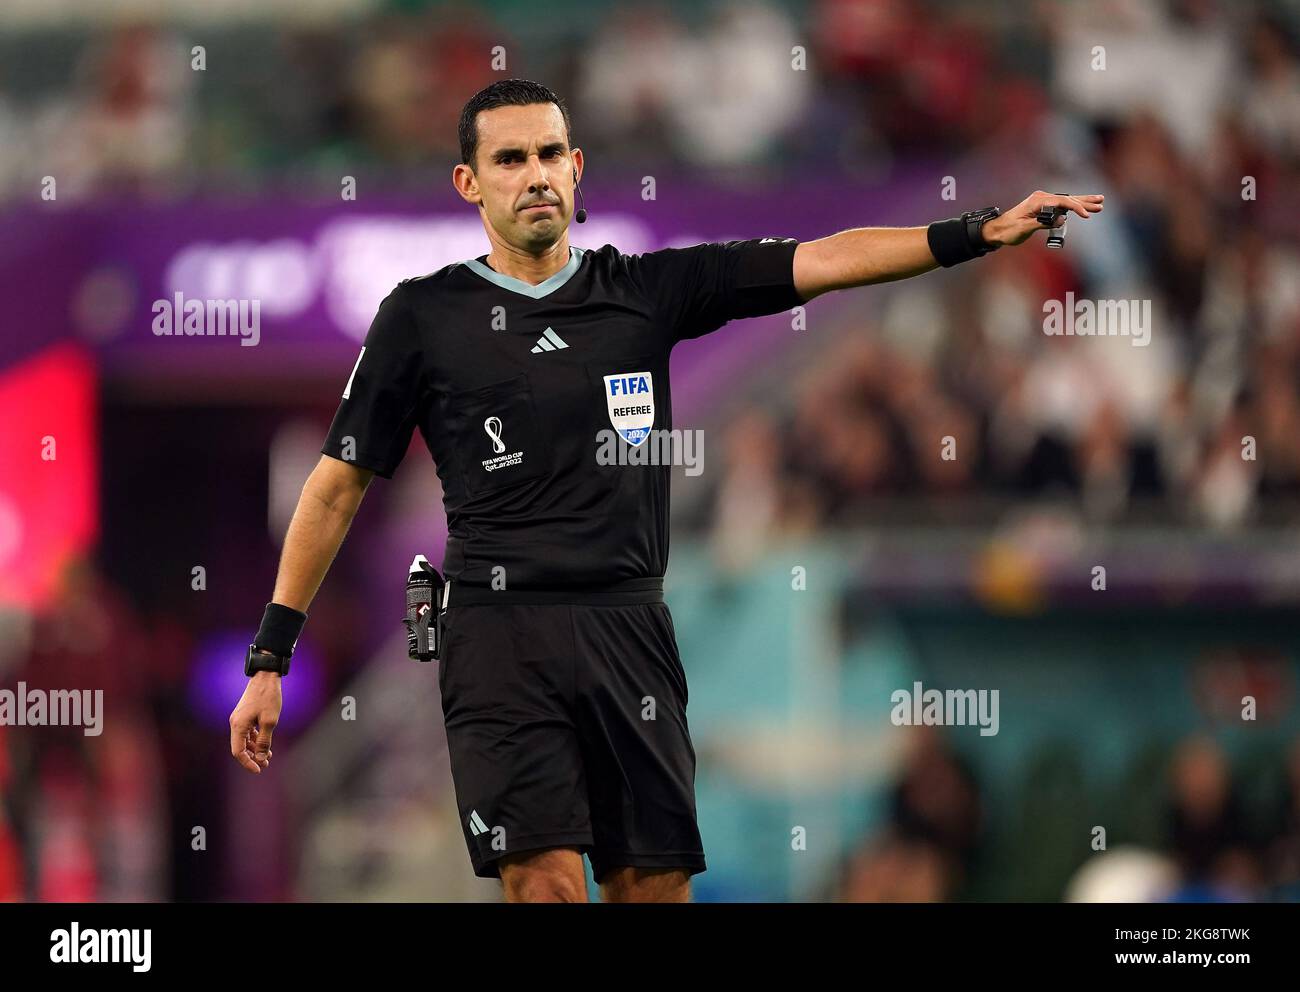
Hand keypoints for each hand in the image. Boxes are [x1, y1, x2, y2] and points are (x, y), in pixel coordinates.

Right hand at [229, 668, 281, 773]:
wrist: (266, 676)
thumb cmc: (268, 697)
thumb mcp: (269, 721)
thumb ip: (264, 741)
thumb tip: (259, 758)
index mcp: (238, 726)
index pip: (238, 752)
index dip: (247, 763)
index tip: (259, 770)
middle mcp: (235, 723)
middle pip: (240, 747)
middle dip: (252, 757)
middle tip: (265, 764)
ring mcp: (239, 719)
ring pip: (244, 740)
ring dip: (255, 749)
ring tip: (268, 756)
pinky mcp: (245, 715)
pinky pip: (247, 732)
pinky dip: (255, 740)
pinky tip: (265, 744)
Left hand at [983, 190, 1103, 247]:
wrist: (997, 230)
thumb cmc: (1008, 230)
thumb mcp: (1024, 229)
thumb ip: (1042, 223)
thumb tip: (1061, 219)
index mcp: (1037, 201)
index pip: (1062, 202)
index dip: (1076, 208)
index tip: (1086, 215)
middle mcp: (1041, 198)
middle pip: (1067, 199)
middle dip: (1085, 202)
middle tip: (1101, 204)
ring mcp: (1042, 201)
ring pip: (1066, 201)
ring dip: (1083, 202)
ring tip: (1099, 202)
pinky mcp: (1043, 207)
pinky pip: (1061, 205)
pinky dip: (1074, 206)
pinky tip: (1084, 206)